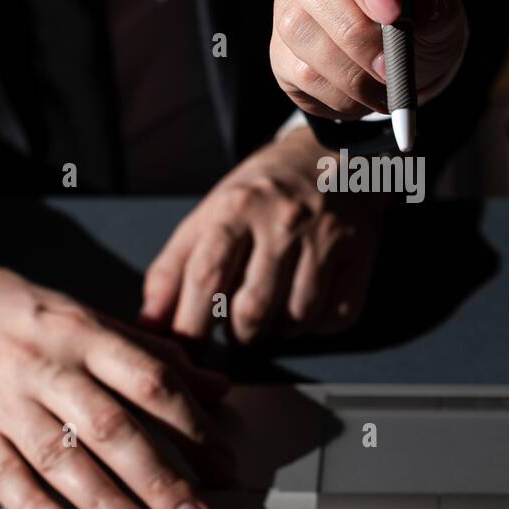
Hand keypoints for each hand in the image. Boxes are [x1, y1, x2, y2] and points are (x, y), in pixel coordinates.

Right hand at [0, 257, 234, 508]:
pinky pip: (1, 473)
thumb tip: (217, 387)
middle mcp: (47, 367)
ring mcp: (3, 400)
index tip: (224, 464)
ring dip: (106, 503)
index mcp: (83, 334)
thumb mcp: (85, 319)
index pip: (150, 380)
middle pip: (112, 427)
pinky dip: (31, 506)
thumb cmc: (16, 315)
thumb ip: (151, 355)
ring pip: (60, 456)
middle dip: (160, 480)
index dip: (192, 424)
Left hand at [140, 126, 385, 342]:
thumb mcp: (210, 214)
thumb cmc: (261, 194)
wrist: (330, 155)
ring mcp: (324, 237)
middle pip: (252, 309)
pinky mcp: (359, 251)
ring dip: (278, 331)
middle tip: (236, 328)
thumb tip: (149, 323)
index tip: (186, 353)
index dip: (190, 326)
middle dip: (238, 334)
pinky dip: (317, 325)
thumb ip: (174, 267)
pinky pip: (336, 316)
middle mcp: (281, 220)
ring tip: (272, 311)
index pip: (205, 277)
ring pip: (295, 319)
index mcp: (235, 207)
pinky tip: (306, 304)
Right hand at [271, 0, 467, 118]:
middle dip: (353, 28)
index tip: (392, 12)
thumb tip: (422, 3)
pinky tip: (364, 93)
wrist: (403, 64)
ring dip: (349, 70)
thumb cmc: (423, 20)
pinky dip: (340, 94)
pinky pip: (300, 72)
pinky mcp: (279, 47)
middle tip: (390, 65)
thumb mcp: (443, 11)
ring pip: (299, 29)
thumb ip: (437, 5)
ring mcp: (288, 0)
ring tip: (387, 84)